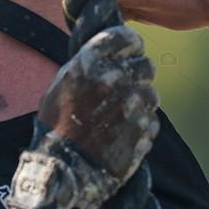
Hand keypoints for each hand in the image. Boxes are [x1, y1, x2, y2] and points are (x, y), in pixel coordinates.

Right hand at [37, 25, 159, 183]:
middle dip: (138, 74)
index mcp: (89, 64)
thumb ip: (86, 66)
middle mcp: (114, 79)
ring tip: (120, 116)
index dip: (130, 44)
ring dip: (140, 102)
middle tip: (126, 87)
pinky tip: (122, 133)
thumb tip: (108, 55)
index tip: (131, 50)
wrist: (65, 170)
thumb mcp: (61, 86)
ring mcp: (132, 105)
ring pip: (152, 93)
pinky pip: (152, 119)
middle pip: (146, 65)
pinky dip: (141, 124)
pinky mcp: (144, 129)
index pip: (124, 38)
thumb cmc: (56, 128)